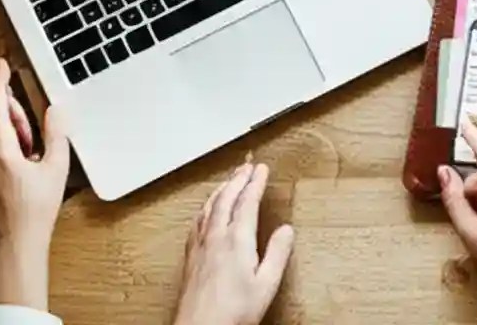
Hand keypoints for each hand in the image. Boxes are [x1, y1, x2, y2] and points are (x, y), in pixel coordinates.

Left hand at [0, 57, 69, 309]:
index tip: (2, 64)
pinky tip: (25, 144)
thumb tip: (55, 110)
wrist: (19, 236)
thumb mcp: (55, 167)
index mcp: (1, 148)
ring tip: (32, 132)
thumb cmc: (36, 207)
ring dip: (5, 115)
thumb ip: (55, 134)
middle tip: (13, 83)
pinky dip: (4, 129)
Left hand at [174, 162, 294, 324]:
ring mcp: (200, 246)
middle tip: (246, 166)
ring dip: (220, 189)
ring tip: (228, 180)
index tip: (262, 169)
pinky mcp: (190, 257)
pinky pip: (197, 221)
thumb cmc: (232, 312)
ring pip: (209, 207)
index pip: (247, 202)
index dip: (255, 182)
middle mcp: (215, 237)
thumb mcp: (267, 284)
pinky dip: (205, 207)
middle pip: (226, 199)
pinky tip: (205, 210)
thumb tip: (286, 230)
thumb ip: (277, 254)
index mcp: (236, 240)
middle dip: (237, 179)